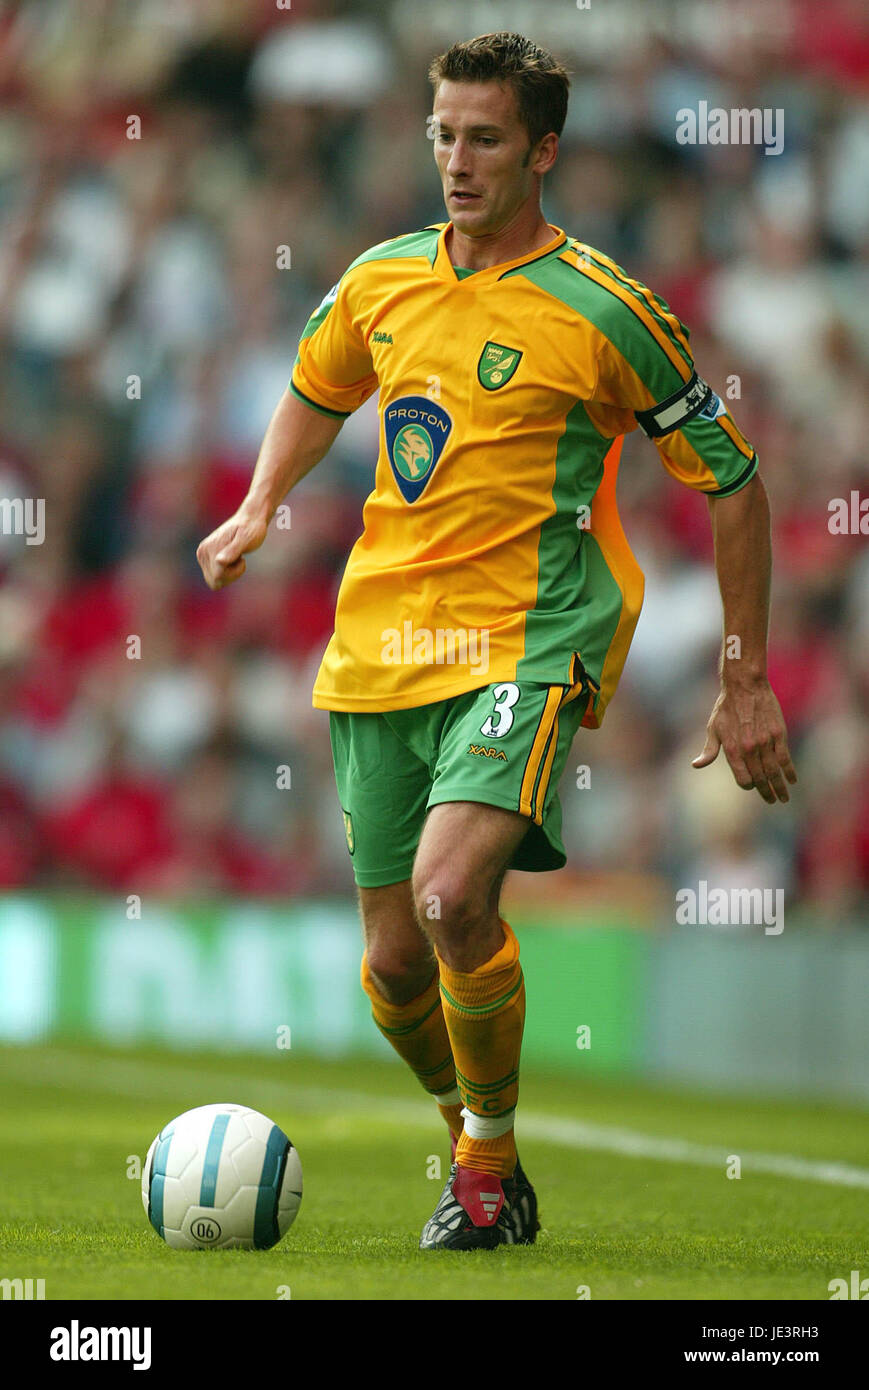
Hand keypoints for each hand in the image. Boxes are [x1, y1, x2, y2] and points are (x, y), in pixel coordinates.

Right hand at [196, 508, 268, 590]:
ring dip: (229, 573)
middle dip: (231, 575)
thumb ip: (232, 551)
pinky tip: (234, 558)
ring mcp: (203, 555)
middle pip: (214, 581)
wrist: (251, 519)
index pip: (218, 577)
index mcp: (209, 549)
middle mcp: (202, 552)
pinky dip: (227, 571)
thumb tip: (219, 561)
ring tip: (237, 557)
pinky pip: (216, 576)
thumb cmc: (252, 530)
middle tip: (240, 559)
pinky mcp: (207, 557)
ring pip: (214, 581)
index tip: (242, 559)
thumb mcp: (246, 541)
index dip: (234, 573)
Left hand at [692, 679, 796, 803]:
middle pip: (760, 779)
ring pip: (774, 772)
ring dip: (780, 787)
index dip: (748, 785)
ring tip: (784, 798)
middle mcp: (749, 749)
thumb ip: (708, 750)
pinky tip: (792, 780)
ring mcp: (765, 742)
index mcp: (732, 750)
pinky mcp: (778, 734)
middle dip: (767, 793)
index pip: (743, 779)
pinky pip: (785, 758)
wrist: (745, 686)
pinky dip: (789, 771)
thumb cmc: (726, 707)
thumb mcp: (713, 729)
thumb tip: (696, 765)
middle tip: (772, 801)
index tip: (752, 785)